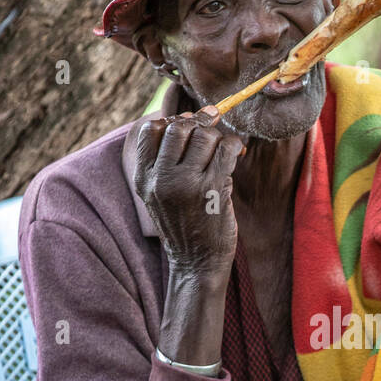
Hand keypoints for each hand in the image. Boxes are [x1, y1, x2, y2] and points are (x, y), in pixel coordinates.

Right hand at [133, 107, 242, 273]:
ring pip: (204, 135)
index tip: (187, 129)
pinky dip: (235, 145)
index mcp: (143, 177)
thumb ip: (166, 160)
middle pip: (178, 127)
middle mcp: (160, 179)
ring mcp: (185, 183)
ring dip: (218, 137)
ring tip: (223, 150)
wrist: (196, 262)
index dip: (171, 121)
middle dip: (198, 125)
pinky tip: (237, 154)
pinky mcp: (212, 189)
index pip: (149, 129)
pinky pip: (226, 149)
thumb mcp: (159, 193)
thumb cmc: (183, 223)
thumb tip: (193, 118)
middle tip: (210, 133)